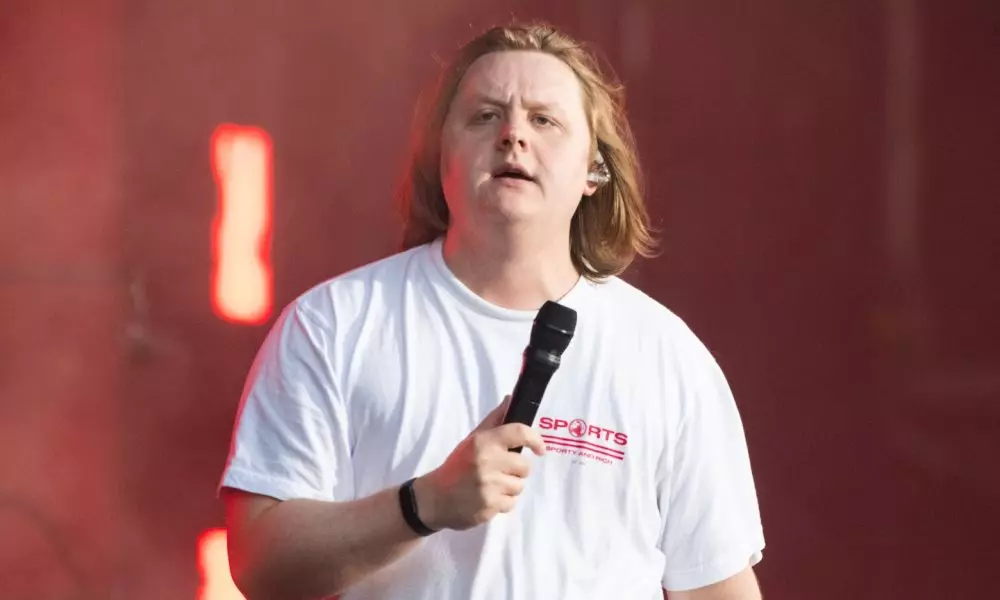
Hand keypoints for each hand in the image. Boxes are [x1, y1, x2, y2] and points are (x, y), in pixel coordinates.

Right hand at [413, 396, 546, 530]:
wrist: (434, 498)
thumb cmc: (457, 466)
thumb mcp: (472, 439)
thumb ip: (494, 420)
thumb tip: (511, 398)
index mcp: (483, 441)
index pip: (519, 432)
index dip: (535, 439)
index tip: (540, 449)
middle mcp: (487, 461)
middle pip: (525, 466)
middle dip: (516, 471)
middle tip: (499, 471)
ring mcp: (488, 485)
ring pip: (519, 486)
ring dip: (509, 488)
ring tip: (491, 486)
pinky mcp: (489, 506)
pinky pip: (511, 503)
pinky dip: (502, 503)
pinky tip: (487, 499)